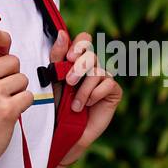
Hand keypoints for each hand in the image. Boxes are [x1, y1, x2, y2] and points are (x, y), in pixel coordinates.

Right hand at [0, 26, 32, 167]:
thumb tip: (4, 40)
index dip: (3, 39)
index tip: (2, 50)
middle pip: (13, 60)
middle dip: (11, 74)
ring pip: (22, 79)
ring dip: (16, 91)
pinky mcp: (7, 110)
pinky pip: (28, 95)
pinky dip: (22, 104)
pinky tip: (7, 111)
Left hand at [49, 29, 121, 163]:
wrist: (65, 133)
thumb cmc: (57, 107)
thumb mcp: (54, 80)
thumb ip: (57, 58)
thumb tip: (62, 34)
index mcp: (76, 61)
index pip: (84, 40)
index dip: (79, 44)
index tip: (69, 56)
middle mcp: (92, 67)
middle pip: (91, 54)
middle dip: (78, 67)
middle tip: (69, 82)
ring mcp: (104, 79)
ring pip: (97, 71)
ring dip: (83, 89)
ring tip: (75, 106)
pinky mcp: (113, 91)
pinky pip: (107, 83)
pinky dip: (94, 95)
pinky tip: (88, 106)